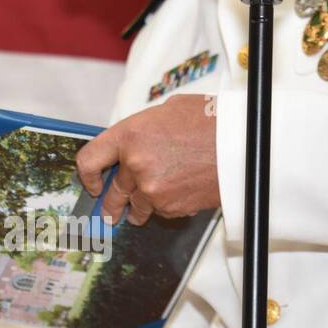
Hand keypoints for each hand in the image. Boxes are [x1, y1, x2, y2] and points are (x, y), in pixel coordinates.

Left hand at [76, 93, 219, 224]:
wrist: (241, 143)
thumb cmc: (208, 121)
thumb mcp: (163, 113)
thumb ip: (139, 132)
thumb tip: (129, 146)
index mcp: (128, 136)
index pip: (89, 160)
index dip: (87, 175)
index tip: (91, 184)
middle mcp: (135, 165)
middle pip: (112, 192)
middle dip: (111, 204)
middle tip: (110, 213)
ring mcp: (153, 189)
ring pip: (136, 206)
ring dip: (136, 210)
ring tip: (137, 214)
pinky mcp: (172, 206)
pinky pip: (161, 211)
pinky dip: (164, 207)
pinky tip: (175, 196)